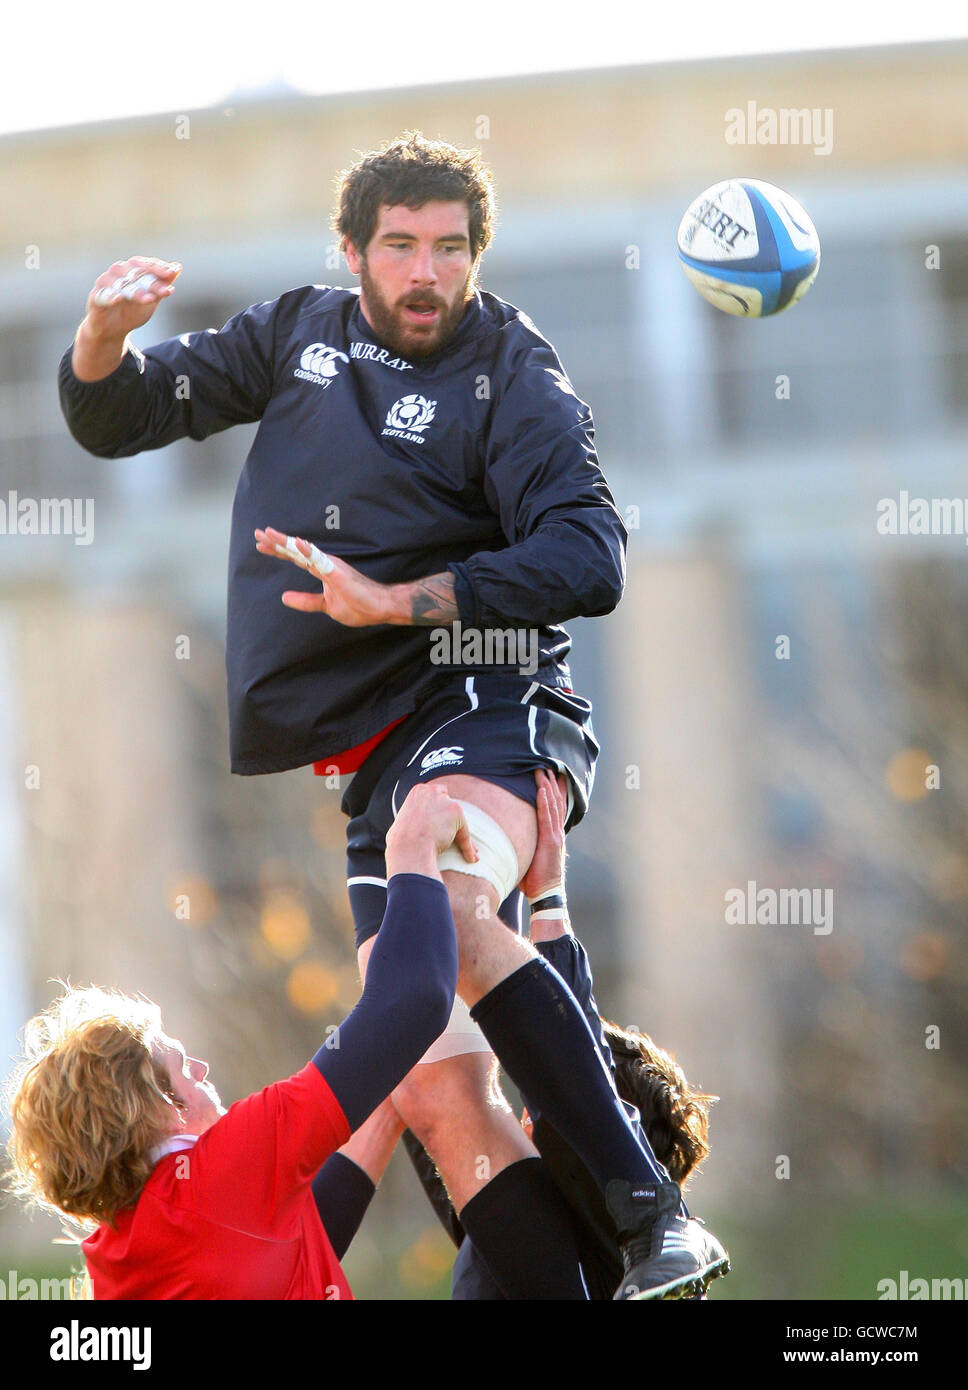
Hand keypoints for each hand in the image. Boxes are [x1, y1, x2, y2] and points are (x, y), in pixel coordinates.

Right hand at [73, 257, 181, 382]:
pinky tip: (118, 299)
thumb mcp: (151, 298)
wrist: (113, 330)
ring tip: (149, 300)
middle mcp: (118, 272)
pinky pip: (103, 295)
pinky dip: (110, 296)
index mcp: (132, 270)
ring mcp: (105, 283)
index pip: (146, 264)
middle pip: (135, 273)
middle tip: (165, 291)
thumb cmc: (132, 310)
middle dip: (151, 282)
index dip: (159, 268)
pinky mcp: (96, 297)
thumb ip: (162, 283)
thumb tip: (177, 267)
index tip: (172, 273)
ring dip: (136, 292)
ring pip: (122, 284)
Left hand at [254, 526, 393, 627]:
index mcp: (321, 570)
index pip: (295, 558)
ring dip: (286, 542)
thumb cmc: (359, 605)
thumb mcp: (326, 605)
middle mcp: (324, 563)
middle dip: (276, 542)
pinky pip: (320, 560)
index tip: (260, 545)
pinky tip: (296, 543)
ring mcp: (331, 566)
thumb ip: (306, 601)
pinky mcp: (338, 572)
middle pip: (295, 550)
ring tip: (270, 533)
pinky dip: (308, 550)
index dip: (278, 551)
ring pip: (304, 550)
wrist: (380, 608)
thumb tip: (283, 598)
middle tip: (257, 533)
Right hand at [386, 784, 478, 879]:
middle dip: (451, 817)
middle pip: (448, 802)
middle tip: (452, 832)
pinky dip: (468, 846)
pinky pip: (464, 833)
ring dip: (461, 833)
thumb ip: (416, 818)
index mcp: (418, 791)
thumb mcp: (404, 822)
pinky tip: (471, 857)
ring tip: (468, 850)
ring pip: (458, 820)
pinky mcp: (457, 813)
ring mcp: (445, 801)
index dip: (439, 808)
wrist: (409, 847)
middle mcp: (432, 791)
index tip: (441, 821)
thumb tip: (422, 827)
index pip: (435, 795)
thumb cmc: (402, 842)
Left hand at [519, 768, 567, 900]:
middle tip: (548, 765)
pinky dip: (544, 802)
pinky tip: (541, 790)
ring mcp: (555, 836)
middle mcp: (556, 832)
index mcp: (553, 835)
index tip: (553, 775)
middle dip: (552, 782)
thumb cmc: (535, 878)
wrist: (546, 893)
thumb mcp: (530, 857)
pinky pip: (547, 817)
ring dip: (547, 786)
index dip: (555, 791)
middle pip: (556, 801)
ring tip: (543, 770)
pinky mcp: (550, 842)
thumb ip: (524, 845)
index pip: (555, 808)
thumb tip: (506, 839)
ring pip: (552, 805)